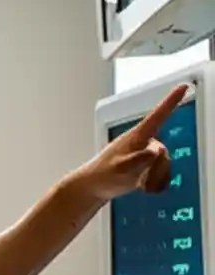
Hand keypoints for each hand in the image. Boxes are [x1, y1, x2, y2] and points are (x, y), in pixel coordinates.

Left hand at [72, 83, 189, 202]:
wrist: (93, 187)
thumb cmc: (102, 175)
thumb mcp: (120, 167)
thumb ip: (139, 158)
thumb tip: (155, 150)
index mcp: (136, 137)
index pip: (157, 116)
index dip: (171, 101)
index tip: (183, 87)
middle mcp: (143, 142)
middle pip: (163, 152)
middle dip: (156, 169)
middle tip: (140, 181)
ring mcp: (146, 154)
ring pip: (165, 164)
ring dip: (155, 178)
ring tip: (139, 185)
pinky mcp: (148, 165)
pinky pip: (163, 174)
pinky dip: (156, 183)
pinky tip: (143, 187)